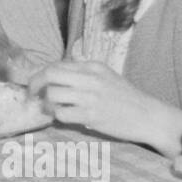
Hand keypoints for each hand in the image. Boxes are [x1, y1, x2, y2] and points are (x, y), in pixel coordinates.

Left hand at [27, 60, 181, 153]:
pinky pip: (62, 114)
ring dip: (46, 103)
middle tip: (32, 93)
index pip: (57, 64)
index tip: (37, 83)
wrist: (148, 116)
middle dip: (35, 84)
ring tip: (50, 108)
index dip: (42, 74)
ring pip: (53, 94)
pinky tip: (62, 118)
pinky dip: (57, 116)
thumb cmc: (126, 98)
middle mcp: (90, 78)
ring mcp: (90, 97)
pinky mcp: (91, 115)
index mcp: (93, 66)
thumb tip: (60, 72)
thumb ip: (85, 72)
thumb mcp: (107, 76)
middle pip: (50, 74)